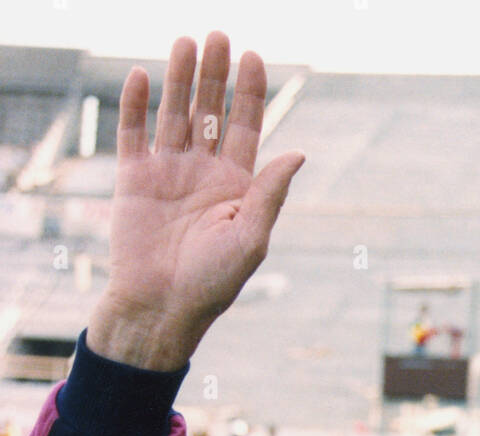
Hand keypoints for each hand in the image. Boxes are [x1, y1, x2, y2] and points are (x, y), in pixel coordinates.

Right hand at [87, 32, 304, 369]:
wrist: (161, 308)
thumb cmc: (213, 283)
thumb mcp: (251, 239)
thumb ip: (270, 193)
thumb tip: (298, 152)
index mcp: (236, 187)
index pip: (246, 128)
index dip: (250, 93)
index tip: (252, 57)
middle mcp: (203, 174)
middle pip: (210, 112)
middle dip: (215, 76)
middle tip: (219, 36)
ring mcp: (168, 173)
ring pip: (175, 114)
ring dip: (180, 78)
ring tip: (187, 41)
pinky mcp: (134, 179)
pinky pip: (134, 134)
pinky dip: (137, 105)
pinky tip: (144, 75)